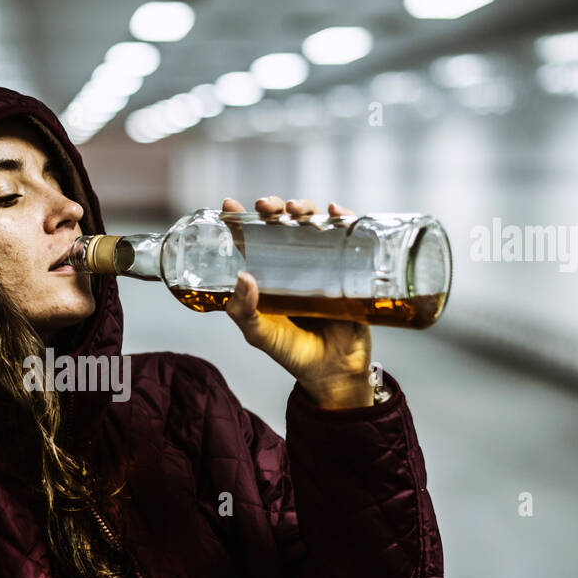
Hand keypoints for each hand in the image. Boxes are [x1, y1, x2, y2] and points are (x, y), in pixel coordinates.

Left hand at [222, 196, 373, 409]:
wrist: (334, 372)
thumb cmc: (293, 353)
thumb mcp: (260, 335)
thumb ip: (243, 312)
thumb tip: (243, 277)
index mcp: (267, 277)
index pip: (250, 242)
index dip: (239, 222)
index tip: (229, 205)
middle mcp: (292, 266)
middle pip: (281, 225)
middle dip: (272, 208)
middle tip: (266, 207)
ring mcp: (321, 264)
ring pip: (311, 224)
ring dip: (303, 208)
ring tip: (296, 210)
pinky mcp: (348, 267)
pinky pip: (346, 235)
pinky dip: (342, 217)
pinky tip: (334, 211)